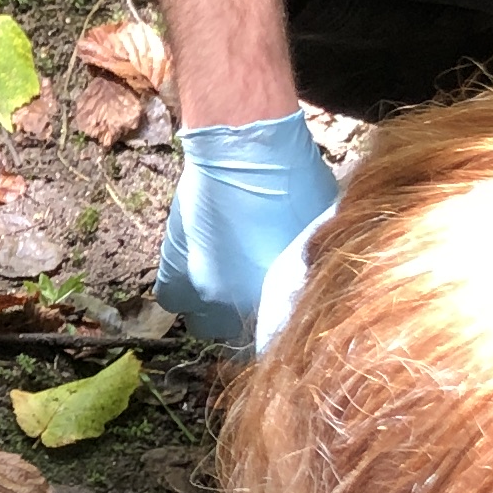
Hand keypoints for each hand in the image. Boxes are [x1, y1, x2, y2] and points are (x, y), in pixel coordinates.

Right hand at [159, 114, 340, 351]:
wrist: (246, 148)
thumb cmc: (296, 183)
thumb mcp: (320, 236)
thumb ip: (311, 273)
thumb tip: (314, 290)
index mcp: (279, 300)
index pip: (276, 344)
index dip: (279, 333)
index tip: (282, 319)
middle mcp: (235, 304)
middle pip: (237, 342)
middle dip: (247, 326)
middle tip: (257, 300)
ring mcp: (201, 286)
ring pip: (203, 324)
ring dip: (214, 312)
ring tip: (226, 286)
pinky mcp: (174, 263)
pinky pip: (172, 298)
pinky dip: (185, 292)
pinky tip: (199, 273)